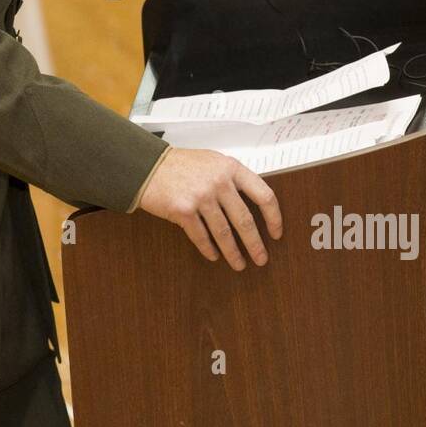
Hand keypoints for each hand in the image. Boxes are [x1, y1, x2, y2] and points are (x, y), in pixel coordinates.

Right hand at [137, 147, 282, 269]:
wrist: (149, 166)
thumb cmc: (182, 165)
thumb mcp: (213, 162)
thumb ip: (232, 179)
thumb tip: (254, 206)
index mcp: (231, 168)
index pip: (264, 195)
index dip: (274, 217)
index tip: (276, 233)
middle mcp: (219, 182)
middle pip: (245, 220)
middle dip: (255, 244)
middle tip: (261, 258)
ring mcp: (201, 197)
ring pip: (224, 233)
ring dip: (233, 252)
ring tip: (239, 264)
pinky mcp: (183, 211)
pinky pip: (201, 236)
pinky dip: (209, 249)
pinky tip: (214, 256)